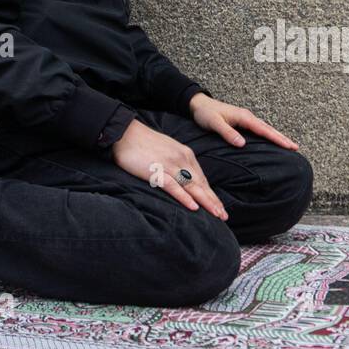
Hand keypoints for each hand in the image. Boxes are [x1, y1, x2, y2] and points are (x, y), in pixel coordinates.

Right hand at [110, 119, 228, 220]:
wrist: (124, 132)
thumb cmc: (145, 143)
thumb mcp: (168, 151)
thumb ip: (178, 163)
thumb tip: (185, 179)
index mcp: (185, 154)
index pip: (202, 178)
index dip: (212, 194)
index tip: (220, 207)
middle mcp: (181, 159)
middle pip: (201, 184)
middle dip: (213, 201)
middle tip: (224, 216)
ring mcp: (169, 165)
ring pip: (192, 186)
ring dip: (206, 201)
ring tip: (216, 214)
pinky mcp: (156, 171)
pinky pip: (173, 186)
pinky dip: (184, 197)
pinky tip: (193, 206)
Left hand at [188, 93, 299, 150]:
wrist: (198, 104)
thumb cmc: (206, 113)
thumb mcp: (215, 123)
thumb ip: (228, 133)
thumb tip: (242, 143)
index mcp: (244, 117)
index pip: (264, 130)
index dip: (277, 139)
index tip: (289, 146)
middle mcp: (247, 117)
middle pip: (269, 129)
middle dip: (282, 138)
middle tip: (296, 147)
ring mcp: (246, 119)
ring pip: (265, 129)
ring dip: (277, 136)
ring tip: (288, 145)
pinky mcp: (242, 122)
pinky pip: (259, 129)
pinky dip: (268, 135)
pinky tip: (271, 141)